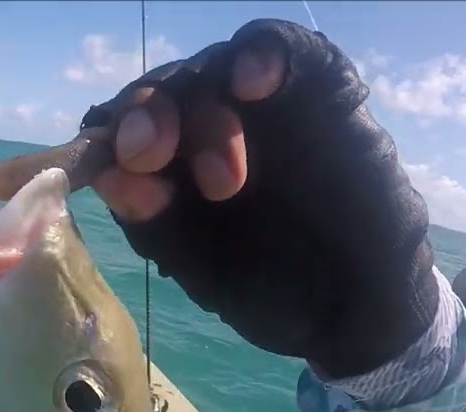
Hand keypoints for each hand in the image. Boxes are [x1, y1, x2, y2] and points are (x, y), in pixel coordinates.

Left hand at [80, 20, 438, 378]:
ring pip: (216, 66)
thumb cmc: (273, 285)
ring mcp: (265, 101)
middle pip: (167, 90)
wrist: (357, 307)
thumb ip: (157, 223)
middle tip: (150, 156)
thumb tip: (108, 177)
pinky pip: (290, 50)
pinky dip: (264, 55)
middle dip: (151, 117)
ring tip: (223, 178)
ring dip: (204, 107)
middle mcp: (210, 122)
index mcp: (172, 161)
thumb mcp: (203, 268)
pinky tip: (252, 81)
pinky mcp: (322, 87)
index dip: (114, 139)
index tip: (121, 169)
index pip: (129, 125)